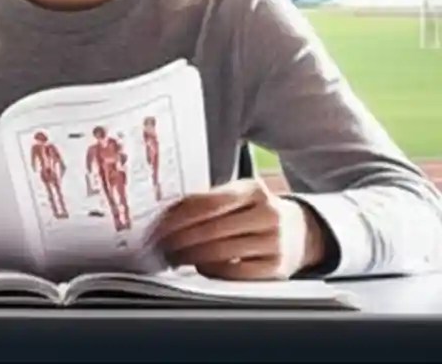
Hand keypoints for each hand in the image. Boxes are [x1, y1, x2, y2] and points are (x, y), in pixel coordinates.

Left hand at [149, 178, 326, 279]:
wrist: (302, 232)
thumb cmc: (256, 213)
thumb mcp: (241, 196)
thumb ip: (210, 201)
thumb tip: (167, 213)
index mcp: (254, 189)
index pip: (207, 202)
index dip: (178, 216)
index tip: (159, 225)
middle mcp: (268, 214)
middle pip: (212, 229)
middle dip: (179, 239)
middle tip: (160, 244)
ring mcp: (275, 242)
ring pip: (221, 252)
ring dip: (191, 256)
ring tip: (174, 256)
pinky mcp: (277, 267)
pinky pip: (235, 272)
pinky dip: (212, 270)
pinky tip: (200, 266)